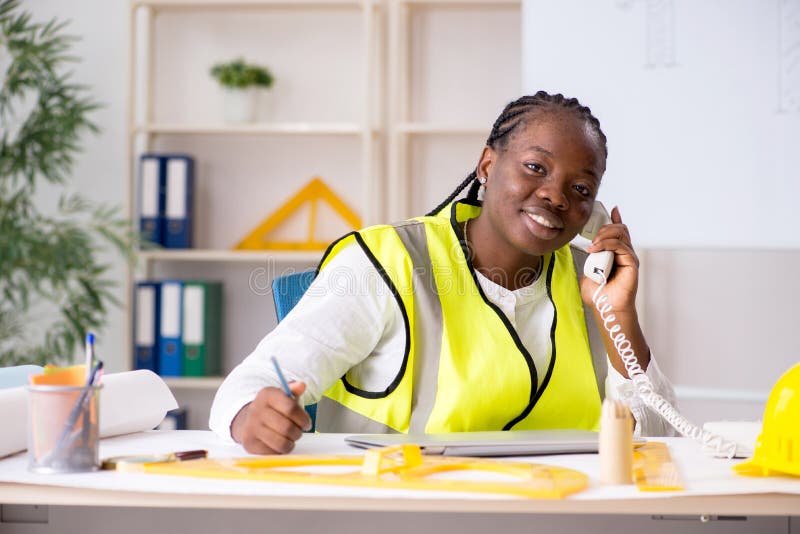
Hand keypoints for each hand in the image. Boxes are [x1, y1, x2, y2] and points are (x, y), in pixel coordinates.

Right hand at [230, 382, 311, 453]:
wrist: (248, 420)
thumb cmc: (272, 408)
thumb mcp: (282, 396)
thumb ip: (293, 390)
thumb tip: (302, 385)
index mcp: (267, 394)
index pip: (291, 408)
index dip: (303, 418)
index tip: (306, 423)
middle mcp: (256, 410)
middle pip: (287, 427)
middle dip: (298, 432)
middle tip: (299, 431)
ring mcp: (251, 427)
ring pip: (281, 443)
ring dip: (291, 442)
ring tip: (290, 437)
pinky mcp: (249, 444)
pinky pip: (274, 452)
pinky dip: (280, 449)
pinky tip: (279, 442)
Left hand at [580, 206, 650, 376]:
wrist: (605, 308)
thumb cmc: (598, 294)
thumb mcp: (587, 272)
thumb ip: (589, 259)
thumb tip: (586, 249)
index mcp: (614, 253)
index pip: (618, 231)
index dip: (615, 218)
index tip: (611, 209)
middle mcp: (624, 253)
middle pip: (620, 229)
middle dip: (605, 227)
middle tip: (592, 237)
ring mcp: (628, 257)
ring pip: (621, 233)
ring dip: (605, 235)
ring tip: (593, 244)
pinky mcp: (631, 263)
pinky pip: (622, 246)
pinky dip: (608, 244)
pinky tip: (596, 249)